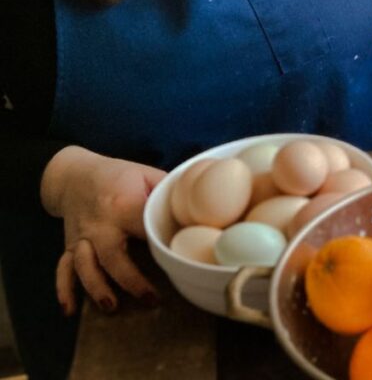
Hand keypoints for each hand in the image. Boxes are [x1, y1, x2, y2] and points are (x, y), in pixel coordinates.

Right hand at [41, 146, 165, 314]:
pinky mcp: (70, 245)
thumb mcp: (146, 175)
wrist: (76, 174)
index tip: (177, 262)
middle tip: (151, 299)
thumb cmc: (119, 176)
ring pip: (85, 266)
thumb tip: (195, 211)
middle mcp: (100, 224)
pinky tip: (70, 310)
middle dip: (130, 280)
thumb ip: (167, 192)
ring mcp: (82, 236)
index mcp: (123, 205)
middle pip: (112, 256)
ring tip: (111, 307)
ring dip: (97, 288)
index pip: (144, 230)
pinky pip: (62, 269)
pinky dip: (64, 290)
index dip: (160, 246)